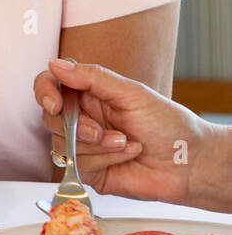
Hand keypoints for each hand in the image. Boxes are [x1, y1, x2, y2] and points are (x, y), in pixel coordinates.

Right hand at [34, 57, 214, 206]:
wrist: (190, 163)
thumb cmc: (169, 125)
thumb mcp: (131, 93)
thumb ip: (91, 77)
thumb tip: (56, 65)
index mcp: (90, 94)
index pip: (51, 85)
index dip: (45, 92)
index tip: (55, 104)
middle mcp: (83, 118)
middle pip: (50, 117)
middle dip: (76, 126)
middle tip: (100, 130)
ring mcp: (84, 145)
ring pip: (61, 144)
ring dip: (96, 145)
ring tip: (126, 143)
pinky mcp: (88, 169)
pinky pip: (75, 164)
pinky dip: (102, 160)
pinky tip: (125, 156)